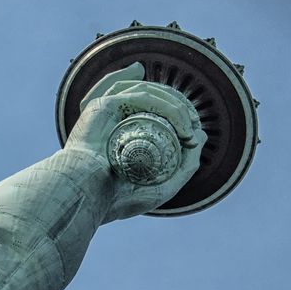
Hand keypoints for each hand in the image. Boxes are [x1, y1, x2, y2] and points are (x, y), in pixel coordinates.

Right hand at [64, 62, 206, 219]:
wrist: (89, 197)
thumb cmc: (117, 198)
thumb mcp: (161, 187)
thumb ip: (185, 165)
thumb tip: (200, 136)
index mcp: (116, 134)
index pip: (146, 110)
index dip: (173, 111)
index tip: (192, 127)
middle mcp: (110, 118)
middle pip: (148, 96)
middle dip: (177, 103)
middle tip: (194, 121)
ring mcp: (105, 109)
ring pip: (147, 91)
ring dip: (174, 103)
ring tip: (190, 123)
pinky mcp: (103, 104)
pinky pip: (141, 96)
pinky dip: (166, 105)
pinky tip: (181, 121)